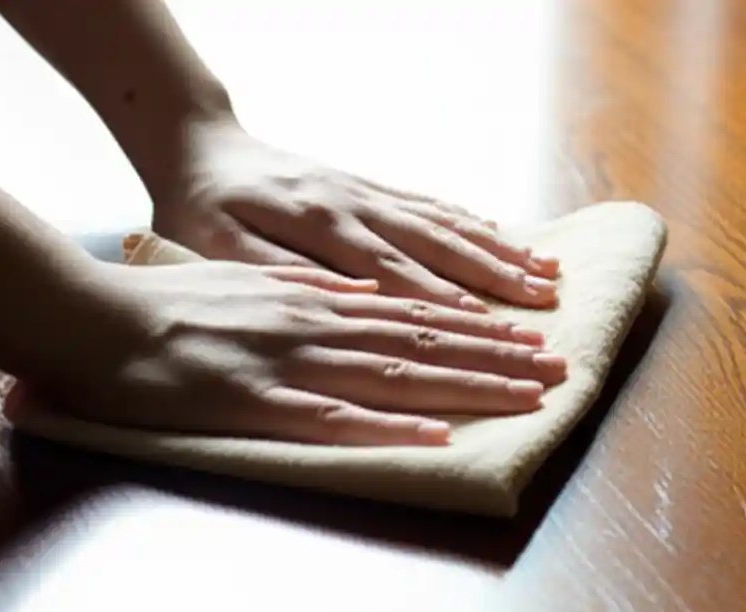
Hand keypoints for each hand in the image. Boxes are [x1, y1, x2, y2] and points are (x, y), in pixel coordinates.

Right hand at [42, 259, 566, 445]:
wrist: (91, 316)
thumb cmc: (166, 304)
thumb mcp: (247, 278)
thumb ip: (308, 290)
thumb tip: (363, 295)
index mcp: (313, 297)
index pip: (414, 311)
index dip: (477, 326)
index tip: (527, 338)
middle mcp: (314, 322)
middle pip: (424, 340)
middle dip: (497, 357)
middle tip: (558, 370)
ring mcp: (287, 361)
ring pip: (396, 374)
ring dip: (467, 387)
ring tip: (526, 398)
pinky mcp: (254, 401)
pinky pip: (332, 417)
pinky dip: (387, 427)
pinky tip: (435, 436)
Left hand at [149, 121, 559, 311]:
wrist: (198, 146)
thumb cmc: (199, 208)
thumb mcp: (218, 245)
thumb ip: (280, 271)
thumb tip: (351, 299)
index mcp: (318, 225)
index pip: (394, 273)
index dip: (444, 305)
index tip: (492, 332)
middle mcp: (355, 205)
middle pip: (438, 248)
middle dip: (496, 282)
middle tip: (546, 312)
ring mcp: (367, 192)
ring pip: (445, 224)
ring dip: (499, 253)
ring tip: (548, 277)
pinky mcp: (369, 187)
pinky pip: (431, 206)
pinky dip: (474, 225)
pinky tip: (505, 241)